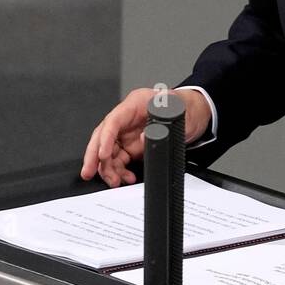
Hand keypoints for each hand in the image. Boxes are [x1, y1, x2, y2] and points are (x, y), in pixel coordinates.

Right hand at [79, 87, 211, 186]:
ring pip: (109, 151)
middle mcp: (127, 118)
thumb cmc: (186, 108)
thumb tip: (143, 139)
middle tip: (88, 172)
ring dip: (108, 168)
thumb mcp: (178, 114)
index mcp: (135, 103)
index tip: (103, 154)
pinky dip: (119, 171)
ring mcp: (128, 133)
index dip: (105, 138)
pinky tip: (125, 178)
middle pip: (103, 136)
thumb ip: (161, 125)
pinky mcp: (132, 146)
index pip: (113, 121)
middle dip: (94, 156)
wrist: (196, 115)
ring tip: (114, 181)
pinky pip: (120, 160)